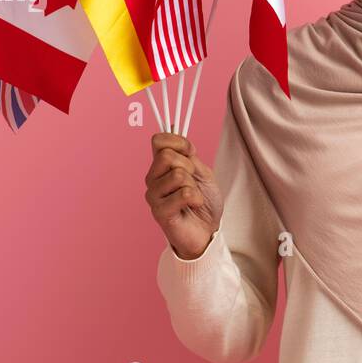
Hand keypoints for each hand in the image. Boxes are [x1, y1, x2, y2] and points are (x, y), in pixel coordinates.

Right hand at [145, 133, 222, 259]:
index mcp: (161, 167)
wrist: (208, 232)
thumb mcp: (202, 173)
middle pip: (166, 156)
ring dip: (194, 186)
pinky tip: (193, 206)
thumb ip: (188, 155)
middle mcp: (153, 179)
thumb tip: (175, 130)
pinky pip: (183, 193)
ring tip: (193, 198)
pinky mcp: (160, 212)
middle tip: (193, 182)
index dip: (179, 142)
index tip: (191, 153)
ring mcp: (154, 196)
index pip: (158, 141)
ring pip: (178, 175)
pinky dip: (196, 198)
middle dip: (189, 166)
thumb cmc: (204, 203)